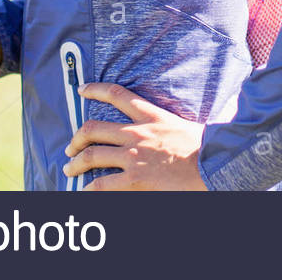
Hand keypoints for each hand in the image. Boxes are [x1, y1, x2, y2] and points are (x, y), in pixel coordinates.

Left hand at [62, 82, 208, 190]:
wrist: (212, 164)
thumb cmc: (204, 146)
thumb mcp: (183, 124)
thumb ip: (166, 123)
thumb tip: (165, 126)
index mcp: (150, 115)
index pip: (116, 94)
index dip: (95, 89)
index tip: (81, 89)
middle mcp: (137, 133)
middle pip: (93, 128)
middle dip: (77, 137)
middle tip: (71, 146)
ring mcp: (134, 157)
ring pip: (92, 156)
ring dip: (75, 163)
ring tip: (69, 169)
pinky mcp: (135, 180)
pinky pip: (102, 184)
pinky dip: (89, 189)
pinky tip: (83, 192)